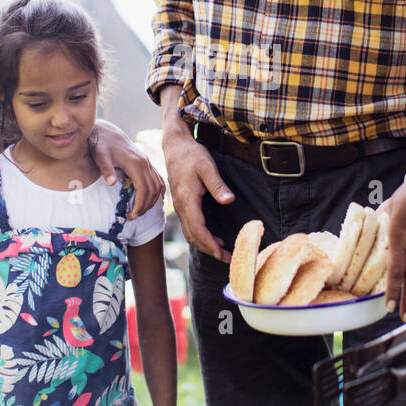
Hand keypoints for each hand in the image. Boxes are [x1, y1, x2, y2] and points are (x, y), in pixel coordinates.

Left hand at [90, 119, 165, 217]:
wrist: (106, 132)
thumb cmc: (100, 145)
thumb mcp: (100, 156)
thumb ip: (106, 169)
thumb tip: (111, 183)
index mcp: (136, 163)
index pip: (144, 189)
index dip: (140, 204)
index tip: (131, 215)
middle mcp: (145, 162)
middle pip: (153, 189)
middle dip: (145, 206)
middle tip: (134, 216)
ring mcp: (147, 162)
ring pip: (158, 185)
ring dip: (152, 200)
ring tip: (140, 210)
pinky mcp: (146, 162)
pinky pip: (158, 178)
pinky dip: (158, 191)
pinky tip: (154, 199)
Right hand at [162, 129, 233, 262]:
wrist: (175, 146)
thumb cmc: (192, 155)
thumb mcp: (207, 167)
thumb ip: (218, 185)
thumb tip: (229, 201)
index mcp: (187, 200)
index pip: (198, 230)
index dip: (210, 245)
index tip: (223, 254)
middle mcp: (181, 206)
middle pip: (193, 237)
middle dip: (210, 250)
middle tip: (229, 259)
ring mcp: (180, 207)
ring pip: (190, 234)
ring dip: (205, 245)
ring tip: (223, 252)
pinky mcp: (182, 205)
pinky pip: (190, 227)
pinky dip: (201, 237)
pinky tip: (214, 238)